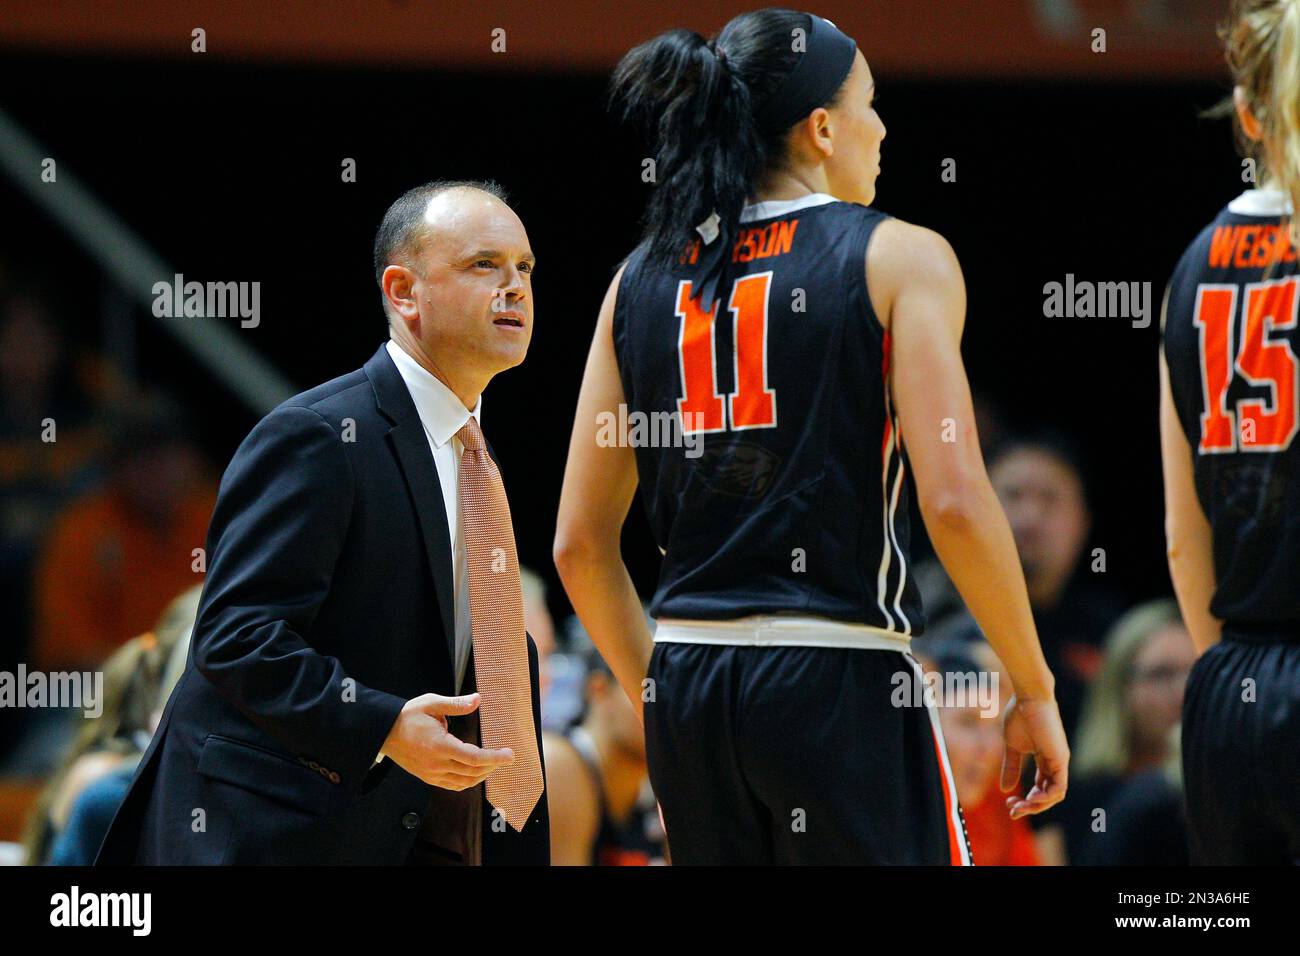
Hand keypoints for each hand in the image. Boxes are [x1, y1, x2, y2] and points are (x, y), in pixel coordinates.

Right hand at [379, 693, 513, 790]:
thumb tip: (477, 699)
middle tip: (506, 758)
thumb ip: (456, 704)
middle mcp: (436, 764)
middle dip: (493, 766)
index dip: (495, 758)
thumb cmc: (409, 715)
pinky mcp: (428, 777)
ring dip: (482, 775)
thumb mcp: (432, 703)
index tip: (510, 756)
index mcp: (440, 745)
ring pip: (464, 781)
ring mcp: (431, 774)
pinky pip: (453, 785)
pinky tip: (475, 773)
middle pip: (472, 772)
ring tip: (493, 764)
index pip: (474, 758)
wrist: (384, 731)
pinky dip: (468, 782)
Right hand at [999, 694, 1068, 818]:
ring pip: (1055, 795)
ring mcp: (1059, 761)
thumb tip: (1005, 789)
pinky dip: (1047, 797)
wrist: (1028, 697)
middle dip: (1030, 806)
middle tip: (1013, 811)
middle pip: (1048, 795)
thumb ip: (1011, 767)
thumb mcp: (1012, 747)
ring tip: (1020, 807)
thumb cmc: (1019, 716)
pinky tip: (1031, 798)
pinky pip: (1059, 787)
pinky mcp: (1060, 759)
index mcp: (1045, 760)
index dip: (1027, 799)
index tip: (1008, 803)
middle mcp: (1055, 763)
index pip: (1041, 787)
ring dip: (1037, 805)